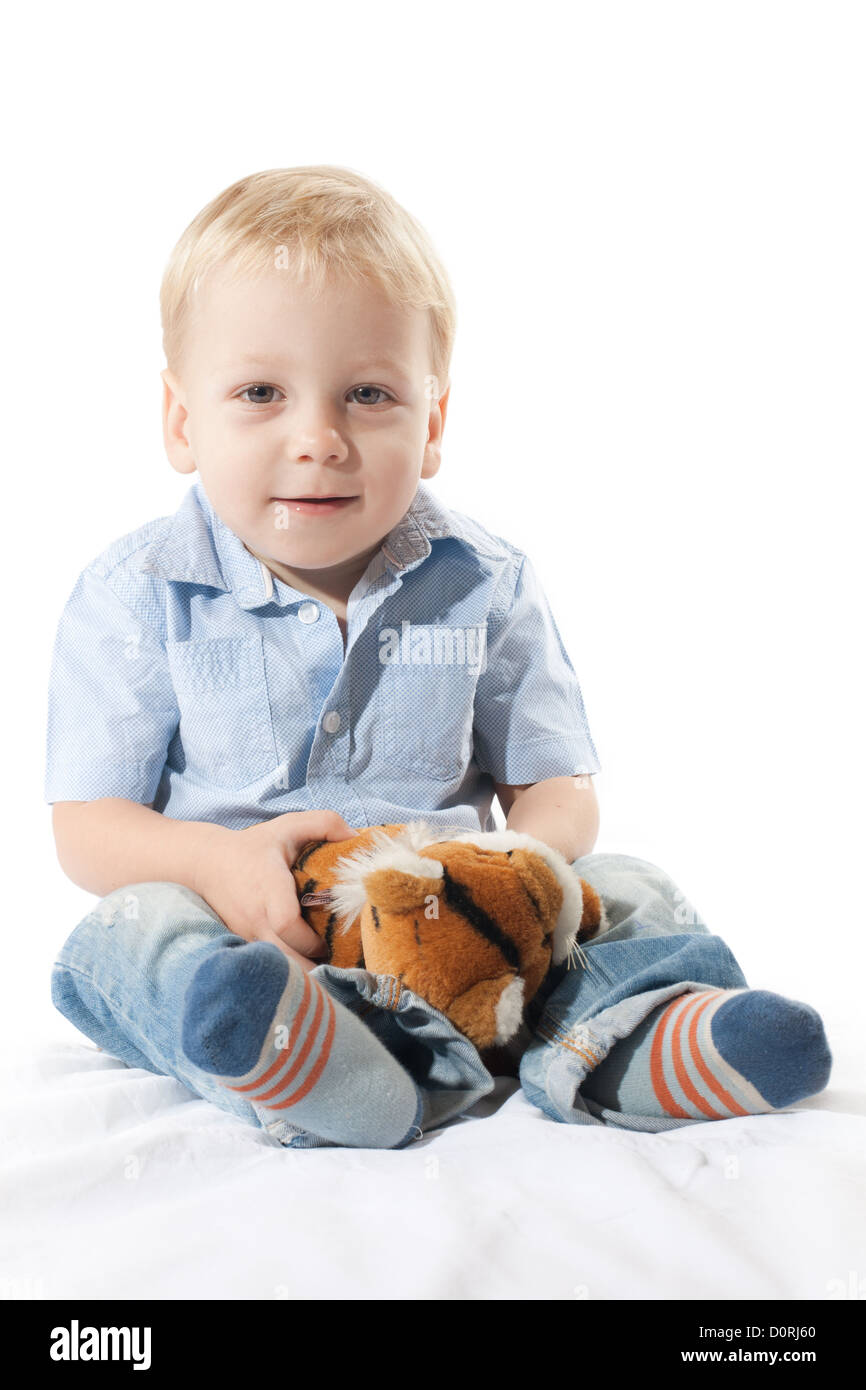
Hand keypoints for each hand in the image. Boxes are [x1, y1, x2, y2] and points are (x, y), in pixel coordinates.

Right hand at [192, 810, 357, 972]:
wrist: (206, 864)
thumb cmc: (254, 846)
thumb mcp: (288, 826)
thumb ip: (325, 823)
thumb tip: (357, 838)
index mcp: (269, 888)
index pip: (286, 924)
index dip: (310, 939)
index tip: (328, 939)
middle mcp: (255, 917)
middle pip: (284, 958)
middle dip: (312, 968)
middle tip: (337, 962)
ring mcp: (246, 935)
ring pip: (275, 968)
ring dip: (301, 973)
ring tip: (325, 968)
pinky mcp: (243, 944)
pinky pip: (267, 966)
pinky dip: (287, 971)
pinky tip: (306, 966)